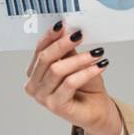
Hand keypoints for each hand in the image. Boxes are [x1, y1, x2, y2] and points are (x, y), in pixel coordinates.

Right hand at [23, 20, 121, 134]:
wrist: (96, 110)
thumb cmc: (85, 87)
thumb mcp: (76, 63)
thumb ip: (67, 50)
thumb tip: (66, 29)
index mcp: (34, 73)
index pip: (39, 50)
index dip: (50, 36)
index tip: (63, 24)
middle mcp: (34, 86)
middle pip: (45, 59)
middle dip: (63, 44)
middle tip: (80, 35)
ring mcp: (43, 97)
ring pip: (58, 70)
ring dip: (79, 59)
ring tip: (97, 53)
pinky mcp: (56, 106)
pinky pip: (70, 83)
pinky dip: (86, 72)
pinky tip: (99, 66)